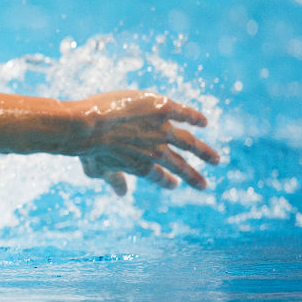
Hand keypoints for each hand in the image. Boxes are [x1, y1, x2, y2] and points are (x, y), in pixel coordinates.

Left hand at [68, 90, 220, 195]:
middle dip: (192, 176)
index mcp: (141, 166)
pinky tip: (203, 121)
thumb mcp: (96, 169)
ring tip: (216, 160)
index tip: (173, 185)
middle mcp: (156, 151)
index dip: (166, 182)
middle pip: (179, 166)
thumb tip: (122, 193)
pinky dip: (195, 117)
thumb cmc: (85, 148)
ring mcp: (162, 130)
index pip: (158, 176)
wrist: (87, 125)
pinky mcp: (163, 108)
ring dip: (204, 152)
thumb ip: (111, 179)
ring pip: (189, 143)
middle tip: (204, 185)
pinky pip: (184, 113)